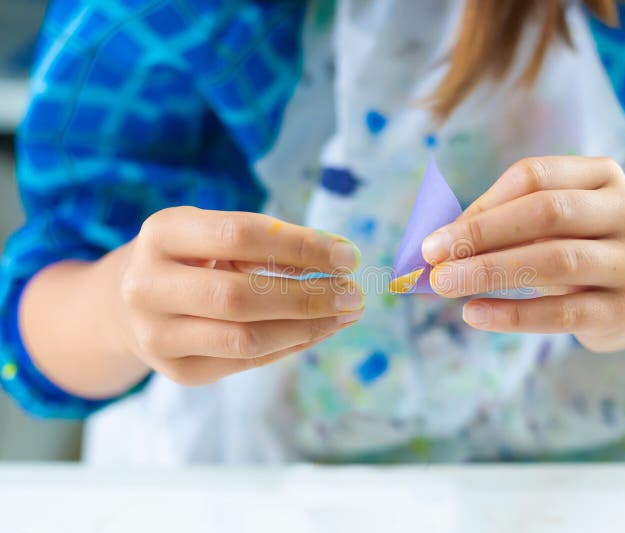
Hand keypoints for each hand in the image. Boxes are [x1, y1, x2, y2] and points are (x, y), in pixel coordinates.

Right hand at [114, 206, 363, 384]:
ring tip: (347, 314)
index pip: (240, 235)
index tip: (348, 255)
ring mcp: (157, 335)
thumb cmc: (191, 258)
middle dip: (309, 296)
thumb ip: (269, 242)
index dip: (300, 246)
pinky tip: (321, 330)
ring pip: (246, 338)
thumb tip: (339, 257)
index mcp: (161, 234)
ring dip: (307, 327)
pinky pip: (247, 362)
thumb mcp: (215, 234)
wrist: (129, 303)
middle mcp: (148, 286)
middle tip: (355, 294)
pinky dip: (292, 344)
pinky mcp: (177, 371)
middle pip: (240, 296)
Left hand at [421, 157, 624, 352]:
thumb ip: (500, 222)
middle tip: (433, 258)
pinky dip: (513, 315)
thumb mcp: (548, 225)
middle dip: (482, 235)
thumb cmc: (577, 249)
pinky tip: (475, 314)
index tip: (437, 237)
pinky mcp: (624, 311)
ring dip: (490, 271)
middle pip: (547, 212)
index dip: (482, 204)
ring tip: (445, 285)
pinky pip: (562, 313)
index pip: (534, 176)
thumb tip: (436, 243)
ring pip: (556, 260)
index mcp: (602, 176)